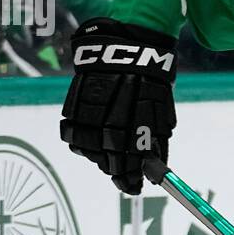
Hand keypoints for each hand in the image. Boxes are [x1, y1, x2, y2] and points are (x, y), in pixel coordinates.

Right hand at [59, 17, 177, 194]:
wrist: (128, 47)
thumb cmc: (150, 82)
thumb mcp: (161, 111)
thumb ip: (157, 142)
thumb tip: (156, 170)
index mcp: (137, 124)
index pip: (131, 163)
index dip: (131, 179)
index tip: (134, 187)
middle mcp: (111, 121)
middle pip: (109, 161)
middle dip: (117, 171)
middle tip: (124, 175)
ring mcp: (90, 114)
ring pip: (89, 151)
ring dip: (100, 158)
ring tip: (109, 154)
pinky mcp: (73, 106)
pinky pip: (73, 136)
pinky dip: (83, 143)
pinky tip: (93, 140)